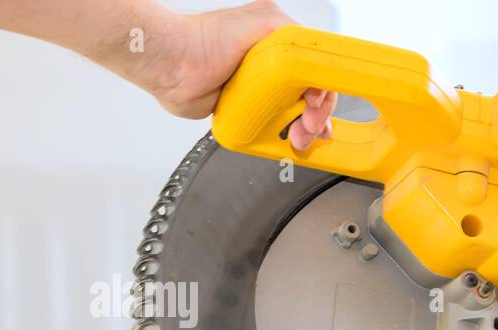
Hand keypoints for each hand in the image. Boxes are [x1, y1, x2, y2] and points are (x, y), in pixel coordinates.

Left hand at [151, 0, 336, 143]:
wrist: (173, 64)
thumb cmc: (205, 40)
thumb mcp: (262, 21)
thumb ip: (293, 31)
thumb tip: (317, 50)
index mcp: (280, 45)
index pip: (317, 70)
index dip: (324, 90)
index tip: (317, 103)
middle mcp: (273, 67)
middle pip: (309, 96)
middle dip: (316, 115)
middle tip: (311, 127)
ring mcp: (260, 90)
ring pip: (294, 115)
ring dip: (303, 129)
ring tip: (299, 137)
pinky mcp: (246, 110)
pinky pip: (271, 127)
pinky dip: (281, 137)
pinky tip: (284, 140)